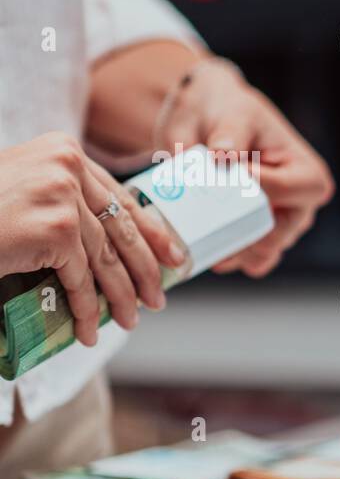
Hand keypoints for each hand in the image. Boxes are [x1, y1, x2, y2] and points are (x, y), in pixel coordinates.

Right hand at [0, 133, 182, 345]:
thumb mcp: (28, 190)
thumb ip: (66, 198)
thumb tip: (114, 238)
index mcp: (64, 150)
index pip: (119, 197)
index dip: (150, 231)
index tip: (172, 255)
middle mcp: (68, 165)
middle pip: (120, 227)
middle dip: (145, 268)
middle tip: (157, 297)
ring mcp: (63, 195)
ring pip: (105, 257)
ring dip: (121, 296)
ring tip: (130, 319)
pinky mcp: (56, 228)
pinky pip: (80, 277)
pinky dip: (87, 308)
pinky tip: (90, 329)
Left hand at [160, 61, 333, 277]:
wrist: (208, 122)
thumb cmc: (228, 113)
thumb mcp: (232, 113)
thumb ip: (230, 132)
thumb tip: (224, 153)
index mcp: (307, 174)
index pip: (286, 192)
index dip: (257, 189)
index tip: (230, 174)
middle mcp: (302, 208)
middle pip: (274, 235)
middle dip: (237, 231)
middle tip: (204, 217)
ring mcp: (280, 229)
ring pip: (258, 255)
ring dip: (228, 250)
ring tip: (199, 235)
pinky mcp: (258, 240)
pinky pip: (245, 261)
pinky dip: (223, 256)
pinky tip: (204, 244)